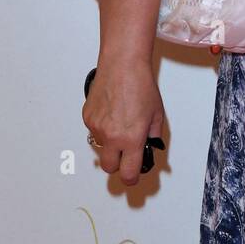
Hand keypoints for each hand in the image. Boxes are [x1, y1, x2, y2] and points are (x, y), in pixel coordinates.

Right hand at [83, 59, 166, 186]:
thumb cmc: (141, 86)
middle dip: (118, 164)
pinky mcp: (87, 118)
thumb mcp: (157, 114)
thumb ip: (154, 136)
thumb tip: (151, 148)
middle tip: (126, 154)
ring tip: (121, 122)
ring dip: (110, 143)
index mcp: (131, 138)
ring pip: (101, 147)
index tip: (133, 176)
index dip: (132, 178)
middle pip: (109, 168)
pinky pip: (94, 131)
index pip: (128, 173)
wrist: (122, 66)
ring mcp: (96, 128)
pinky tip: (111, 112)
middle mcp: (112, 137)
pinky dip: (102, 128)